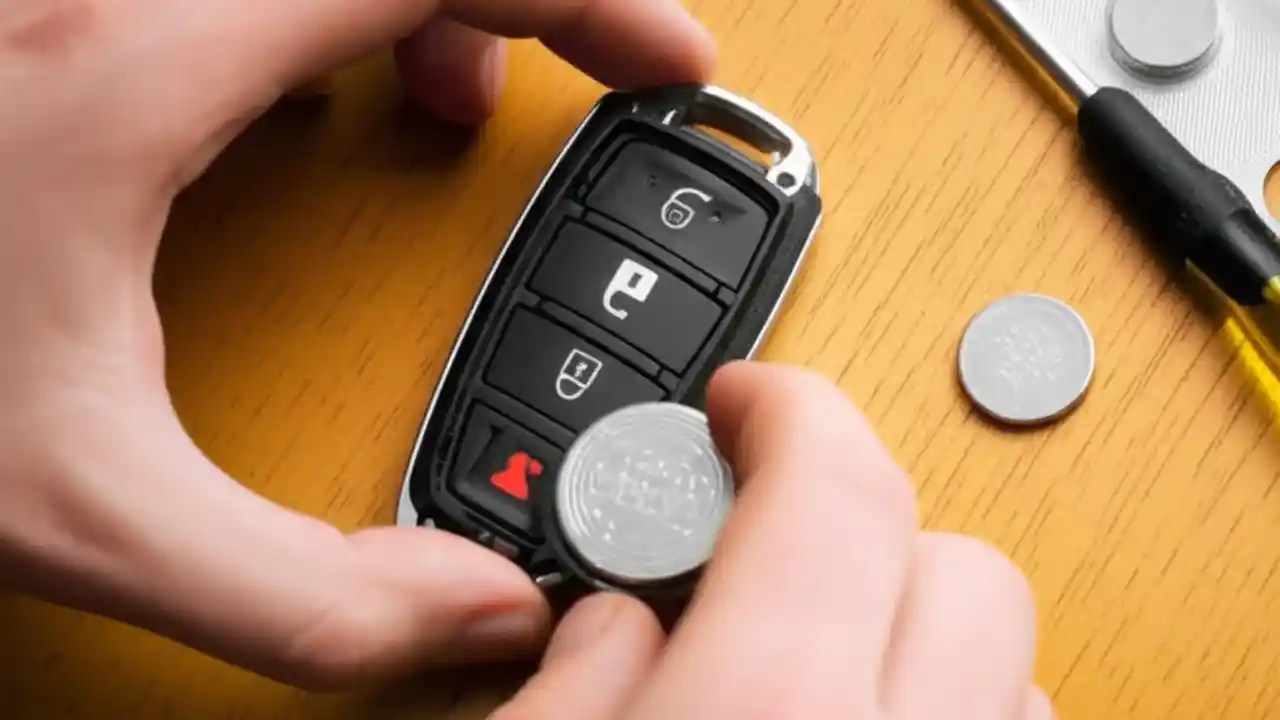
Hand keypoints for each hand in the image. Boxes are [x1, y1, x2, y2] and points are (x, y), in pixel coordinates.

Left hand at [0, 0, 713, 687]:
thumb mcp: (70, 507)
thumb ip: (298, 592)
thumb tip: (471, 617)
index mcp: (137, 60)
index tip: (669, 60)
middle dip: (499, 7)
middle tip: (508, 109)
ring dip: (399, 3)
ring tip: (416, 104)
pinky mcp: (50, 15)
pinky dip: (305, 13)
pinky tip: (279, 99)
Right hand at [492, 363, 1051, 718]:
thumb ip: (569, 675)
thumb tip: (616, 625)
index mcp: (772, 711)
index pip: (836, 483)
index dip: (790, 406)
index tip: (751, 400)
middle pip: (966, 566)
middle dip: (863, 530)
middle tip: (765, 555)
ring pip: (1017, 669)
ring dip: (921, 635)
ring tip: (813, 662)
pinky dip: (954, 715)